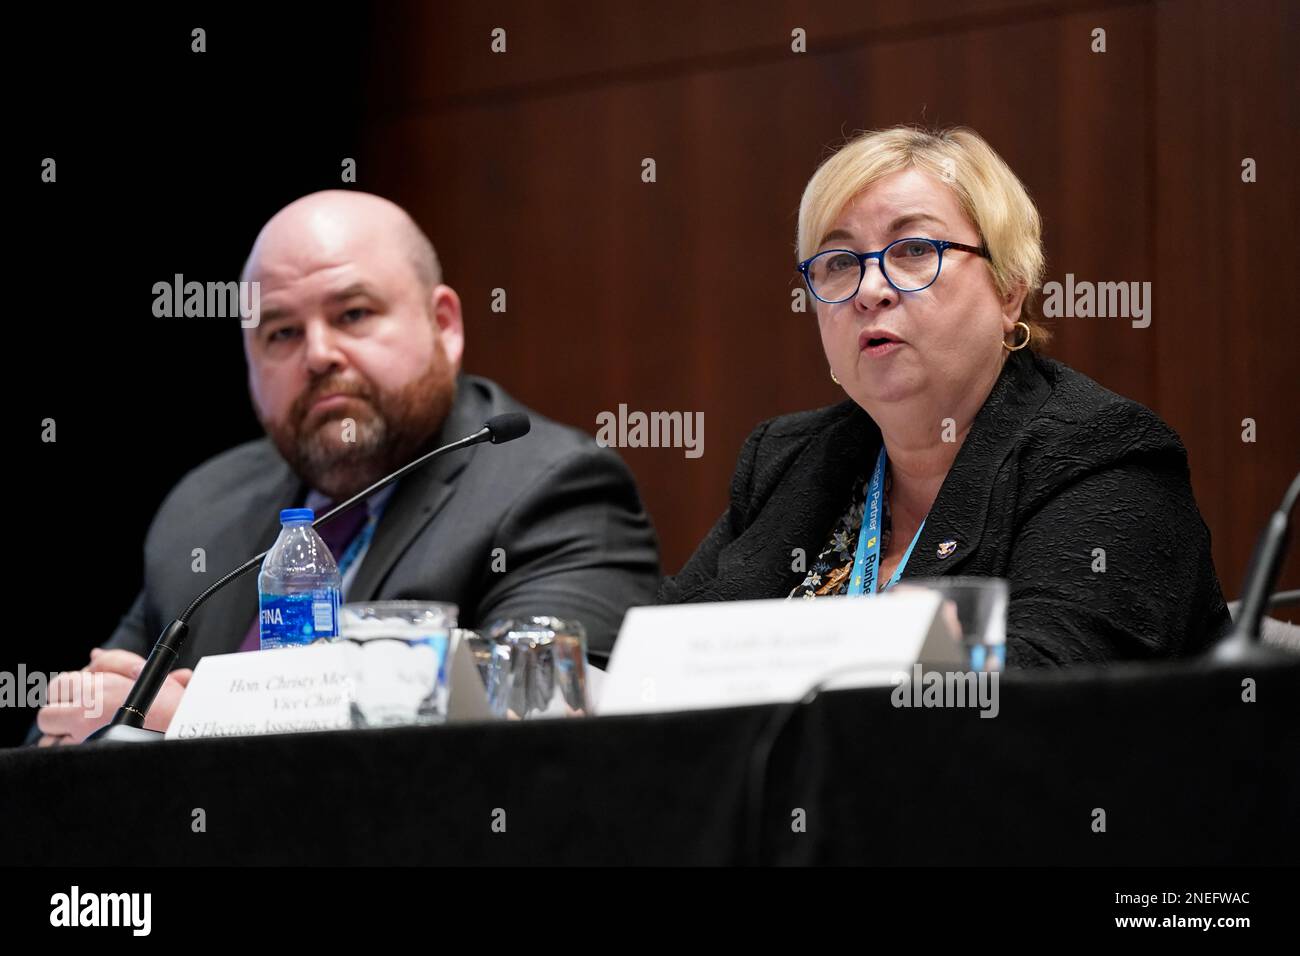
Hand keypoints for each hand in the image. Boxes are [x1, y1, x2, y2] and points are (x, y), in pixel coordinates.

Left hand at [36, 648, 193, 745]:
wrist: (187, 733)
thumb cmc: (172, 704)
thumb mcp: (147, 673)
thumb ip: (115, 661)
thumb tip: (92, 655)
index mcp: (96, 689)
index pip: (58, 686)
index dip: (69, 690)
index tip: (82, 695)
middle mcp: (84, 715)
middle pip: (48, 716)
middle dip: (60, 716)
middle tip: (83, 716)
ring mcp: (84, 741)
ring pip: (52, 741)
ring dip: (65, 738)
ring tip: (90, 735)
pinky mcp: (88, 758)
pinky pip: (63, 759)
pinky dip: (74, 755)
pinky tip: (94, 748)